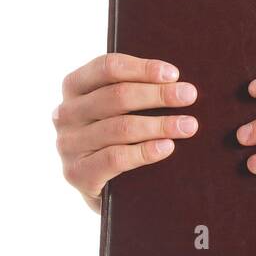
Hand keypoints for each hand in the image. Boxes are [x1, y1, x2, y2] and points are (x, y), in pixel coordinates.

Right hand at [54, 53, 198, 213]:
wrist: (105, 187)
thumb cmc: (118, 136)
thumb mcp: (120, 107)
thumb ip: (136, 89)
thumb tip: (177, 82)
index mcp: (74, 86)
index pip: (107, 68)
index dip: (142, 68)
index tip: (173, 74)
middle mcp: (65, 113)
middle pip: (117, 96)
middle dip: (158, 95)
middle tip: (189, 96)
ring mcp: (68, 144)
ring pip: (120, 127)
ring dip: (160, 124)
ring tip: (188, 125)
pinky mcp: (77, 173)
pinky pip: (116, 158)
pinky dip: (145, 151)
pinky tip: (167, 147)